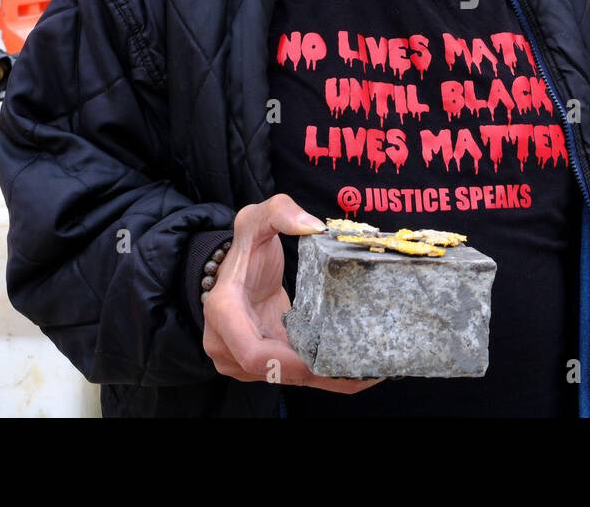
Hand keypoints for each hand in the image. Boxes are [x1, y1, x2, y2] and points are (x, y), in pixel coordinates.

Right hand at [201, 193, 382, 393]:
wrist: (234, 272)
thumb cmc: (246, 248)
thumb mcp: (257, 219)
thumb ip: (280, 211)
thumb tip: (313, 226)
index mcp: (223, 311)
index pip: (253, 354)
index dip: (291, 364)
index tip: (327, 358)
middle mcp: (224, 344)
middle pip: (274, 372)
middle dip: (316, 374)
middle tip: (361, 366)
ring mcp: (239, 360)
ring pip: (284, 379)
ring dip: (322, 379)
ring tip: (366, 370)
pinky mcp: (258, 366)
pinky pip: (289, 377)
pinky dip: (320, 378)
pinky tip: (352, 373)